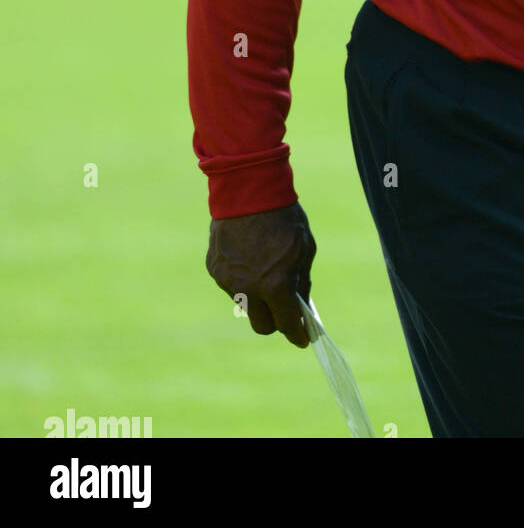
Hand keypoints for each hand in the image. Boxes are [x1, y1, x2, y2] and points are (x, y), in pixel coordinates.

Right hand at [206, 201, 315, 346]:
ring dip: (257, 296)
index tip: (303, 339)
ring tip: (265, 267)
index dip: (297, 335)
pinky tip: (248, 255)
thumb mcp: (303, 248)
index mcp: (276, 284)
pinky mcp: (215, 269)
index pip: (287, 324)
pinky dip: (242, 277)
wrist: (247, 189)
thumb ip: (301, 280)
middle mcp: (249, 289)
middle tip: (284, 311)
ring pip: (246, 303)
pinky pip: (231, 284)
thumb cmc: (283, 216)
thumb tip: (301, 306)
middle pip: (262, 326)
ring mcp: (228, 281)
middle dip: (275, 322)